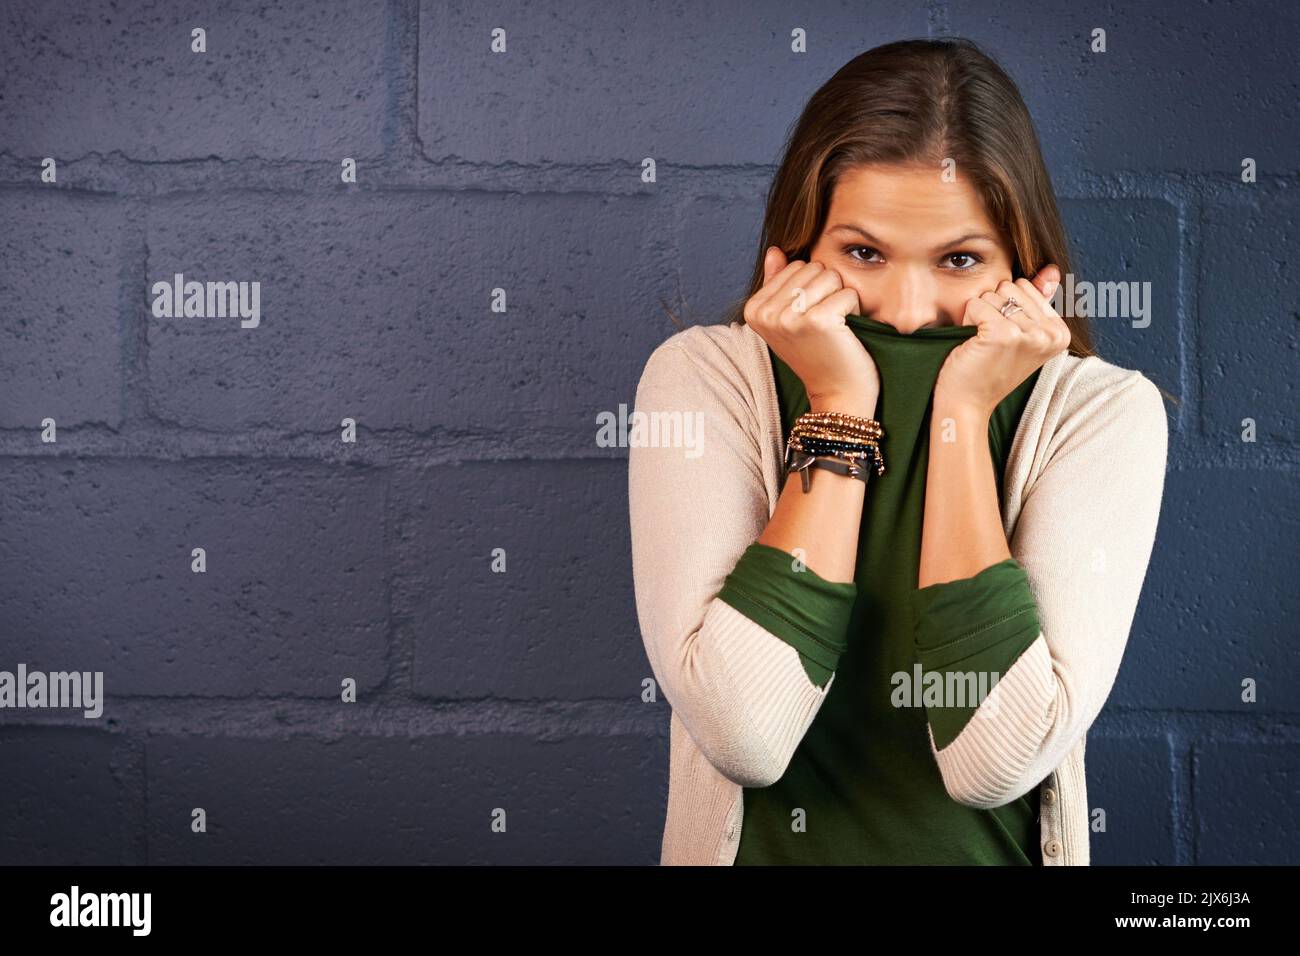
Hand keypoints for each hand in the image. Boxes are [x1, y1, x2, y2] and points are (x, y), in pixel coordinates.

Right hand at [744, 246, 880, 415]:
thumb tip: (774, 250)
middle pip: (813, 267)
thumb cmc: (817, 353)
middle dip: (826, 291)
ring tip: (833, 328)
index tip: (807, 320)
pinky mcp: (818, 321)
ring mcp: (790, 317)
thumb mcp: (788, 318)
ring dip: (840, 299)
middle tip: (823, 326)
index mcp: (754, 309)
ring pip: (831, 276)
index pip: (795, 265)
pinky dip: (854, 310)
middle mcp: (766, 313)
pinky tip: (845, 333)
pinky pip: (847, 293)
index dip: (811, 288)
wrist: (836, 394)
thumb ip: (778, 282)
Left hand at [934, 265, 1069, 417]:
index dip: (1004, 308)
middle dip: (991, 310)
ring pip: (992, 295)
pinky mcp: (1004, 335)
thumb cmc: (987, 369)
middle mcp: (1050, 334)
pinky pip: (976, 304)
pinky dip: (967, 321)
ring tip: (982, 345)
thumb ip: (1037, 300)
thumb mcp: (1020, 334)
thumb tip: (1052, 269)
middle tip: (991, 343)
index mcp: (1060, 332)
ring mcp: (1029, 334)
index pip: (1024, 287)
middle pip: (1008, 287)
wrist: (967, 404)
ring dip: (978, 317)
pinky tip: (973, 345)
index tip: (1004, 339)